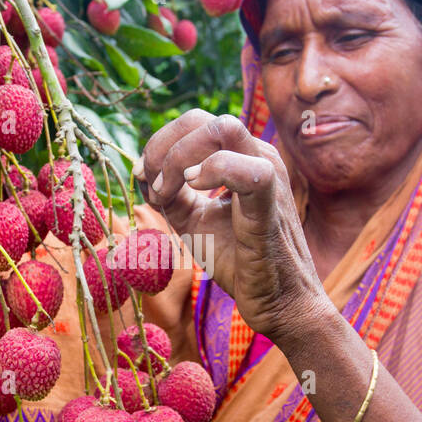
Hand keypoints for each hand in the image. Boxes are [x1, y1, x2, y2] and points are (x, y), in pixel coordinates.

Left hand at [139, 111, 329, 338]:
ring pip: (222, 128)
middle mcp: (258, 156)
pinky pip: (246, 168)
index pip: (195, 124)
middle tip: (153, 187)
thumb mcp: (194, 221)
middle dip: (163, 148)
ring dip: (179, 158)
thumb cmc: (241, 262)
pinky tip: (195, 193)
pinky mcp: (271, 202)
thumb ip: (171, 195)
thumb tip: (143, 174)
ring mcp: (268, 174)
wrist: (279, 303)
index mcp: (241, 157)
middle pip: (202, 119)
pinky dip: (211, 172)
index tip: (144, 178)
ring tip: (166, 193)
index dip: (159, 144)